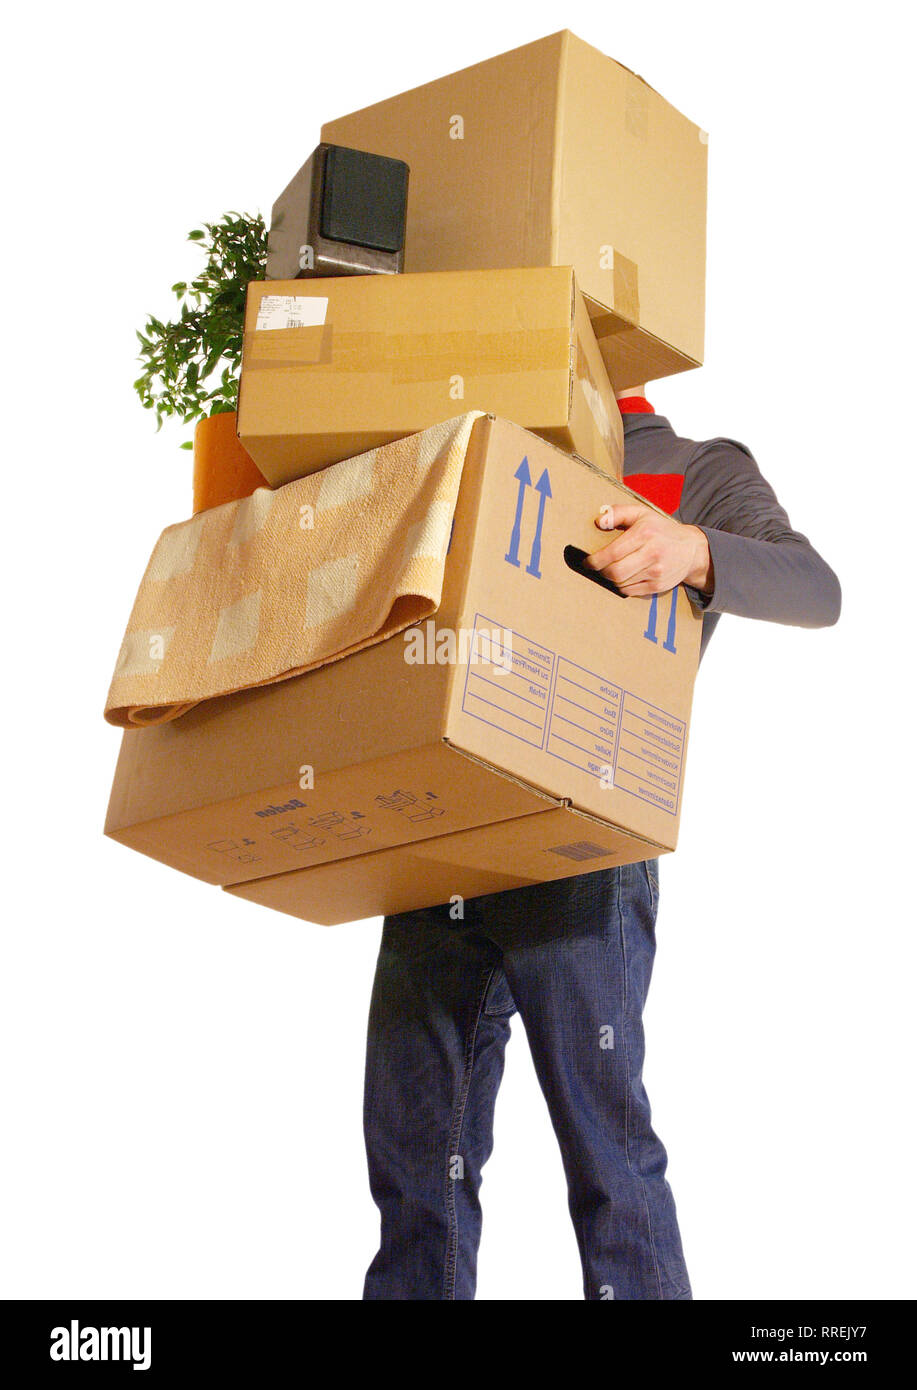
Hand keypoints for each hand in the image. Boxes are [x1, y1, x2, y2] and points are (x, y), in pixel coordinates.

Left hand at [587, 502, 713, 596]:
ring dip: (611, 579)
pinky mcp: (658, 586)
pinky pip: (631, 592)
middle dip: (601, 572)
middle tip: (598, 568)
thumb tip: (599, 520)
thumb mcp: (642, 514)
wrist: (691, 549)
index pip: (613, 553)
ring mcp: (656, 572)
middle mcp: (652, 553)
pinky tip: (625, 577)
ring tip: (612, 570)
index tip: (588, 561)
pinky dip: (622, 586)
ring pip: (621, 584)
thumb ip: (619, 513)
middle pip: (615, 572)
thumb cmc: (661, 530)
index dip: (595, 560)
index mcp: (645, 533)